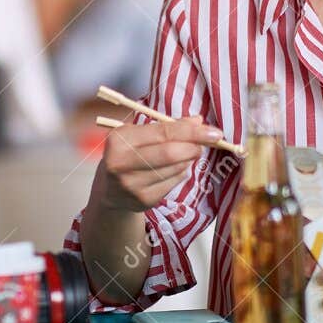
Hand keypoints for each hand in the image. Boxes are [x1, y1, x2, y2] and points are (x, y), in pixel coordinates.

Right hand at [95, 115, 224, 212]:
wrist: (109, 188)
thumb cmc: (128, 154)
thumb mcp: (139, 135)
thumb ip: (167, 127)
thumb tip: (198, 122)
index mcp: (119, 140)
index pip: (162, 132)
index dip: (191, 131)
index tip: (213, 132)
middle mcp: (121, 163)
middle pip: (169, 153)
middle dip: (194, 146)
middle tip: (206, 143)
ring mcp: (132, 185)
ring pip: (175, 169)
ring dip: (188, 159)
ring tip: (186, 153)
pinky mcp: (143, 200)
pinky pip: (173, 183)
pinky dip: (181, 173)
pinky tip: (175, 169)